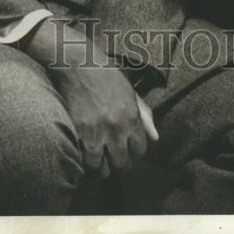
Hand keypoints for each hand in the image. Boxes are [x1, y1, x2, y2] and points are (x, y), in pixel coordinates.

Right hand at [22, 19, 154, 176]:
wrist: (78, 63)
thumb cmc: (106, 75)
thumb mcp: (130, 92)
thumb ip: (144, 116)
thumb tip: (155, 138)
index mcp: (132, 116)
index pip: (140, 150)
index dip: (134, 152)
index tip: (127, 149)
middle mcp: (116, 128)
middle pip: (122, 164)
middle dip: (119, 163)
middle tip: (113, 158)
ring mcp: (96, 132)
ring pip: (103, 169)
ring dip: (101, 167)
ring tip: (99, 160)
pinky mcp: (78, 133)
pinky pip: (85, 162)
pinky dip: (86, 163)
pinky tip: (86, 155)